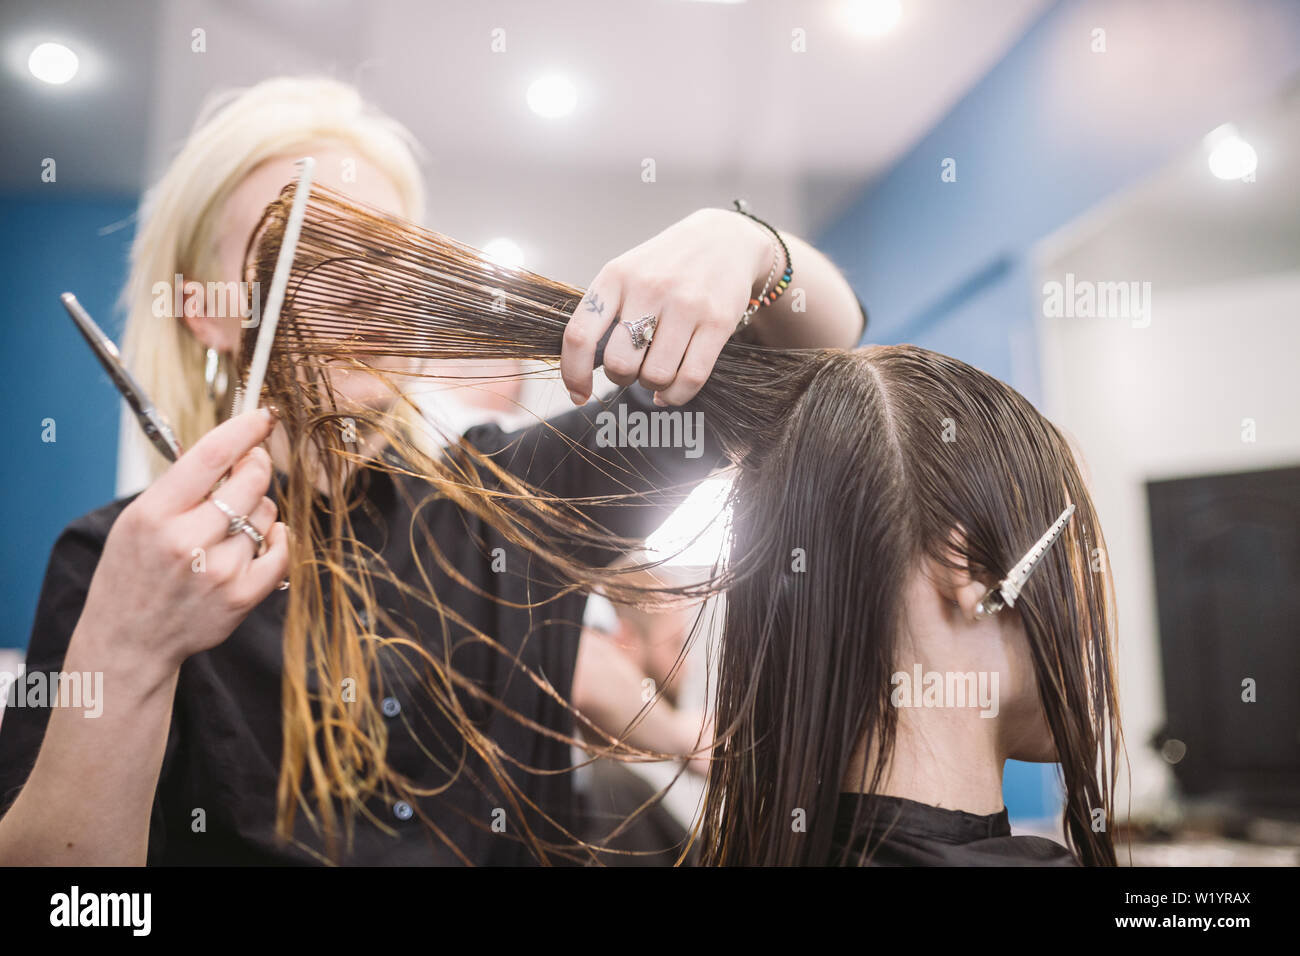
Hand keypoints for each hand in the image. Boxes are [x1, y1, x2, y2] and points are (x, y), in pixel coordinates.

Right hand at [74, 409, 289, 693]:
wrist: (129, 639)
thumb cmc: (133, 572)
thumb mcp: (138, 519)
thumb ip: (183, 485)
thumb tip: (236, 447)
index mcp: (155, 514)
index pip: (211, 455)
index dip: (245, 428)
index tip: (263, 416)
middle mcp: (186, 540)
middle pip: (251, 480)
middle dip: (256, 467)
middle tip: (250, 469)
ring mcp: (218, 571)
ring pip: (267, 514)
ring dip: (259, 510)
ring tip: (231, 525)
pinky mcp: (241, 596)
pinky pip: (282, 551)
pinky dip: (278, 539)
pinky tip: (263, 539)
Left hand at [560, 207, 771, 405]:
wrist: (723, 238)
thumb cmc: (666, 266)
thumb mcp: (626, 274)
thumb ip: (605, 315)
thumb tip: (584, 372)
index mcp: (616, 276)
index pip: (580, 334)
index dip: (574, 373)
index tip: (579, 393)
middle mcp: (649, 288)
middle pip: (619, 363)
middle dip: (620, 378)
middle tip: (631, 370)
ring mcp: (686, 305)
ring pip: (656, 376)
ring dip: (652, 386)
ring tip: (656, 373)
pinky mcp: (717, 322)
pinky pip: (691, 378)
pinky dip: (676, 395)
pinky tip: (671, 390)